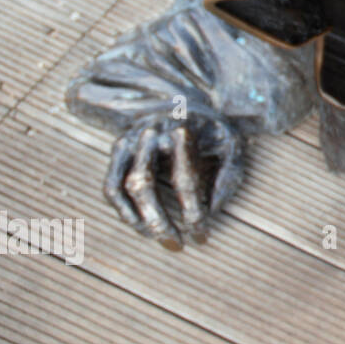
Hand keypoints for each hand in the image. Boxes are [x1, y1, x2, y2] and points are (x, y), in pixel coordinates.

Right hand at [102, 111, 243, 248]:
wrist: (188, 98)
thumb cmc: (214, 127)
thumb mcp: (234, 144)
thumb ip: (228, 175)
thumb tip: (213, 211)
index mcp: (181, 130)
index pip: (183, 179)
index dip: (192, 212)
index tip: (202, 237)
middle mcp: (148, 135)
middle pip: (143, 184)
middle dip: (159, 221)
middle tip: (178, 245)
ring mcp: (129, 141)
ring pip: (121, 187)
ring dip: (139, 220)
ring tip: (162, 240)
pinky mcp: (118, 149)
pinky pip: (110, 186)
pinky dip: (123, 211)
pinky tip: (142, 228)